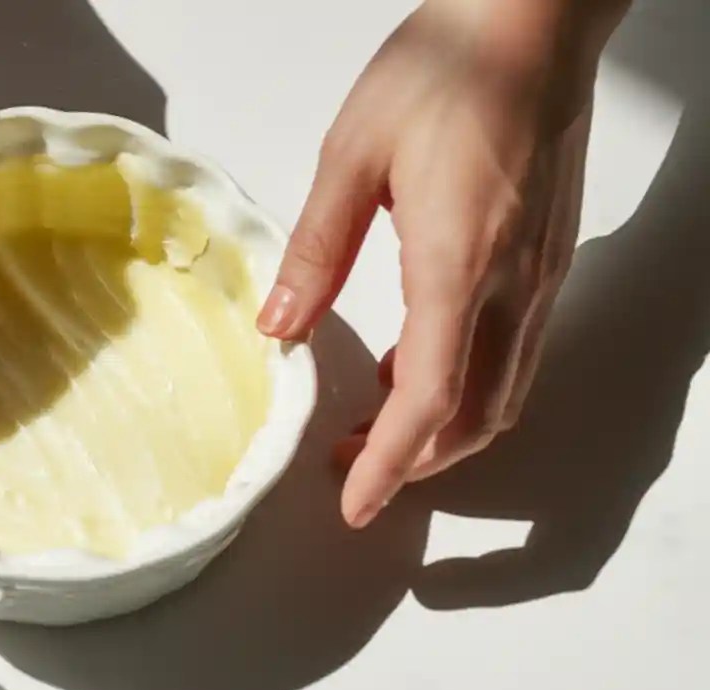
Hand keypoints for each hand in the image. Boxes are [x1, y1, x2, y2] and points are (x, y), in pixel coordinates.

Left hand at [258, 0, 628, 527]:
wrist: (532, 24)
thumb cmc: (444, 73)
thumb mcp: (353, 156)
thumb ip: (315, 251)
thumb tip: (279, 327)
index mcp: (459, 265)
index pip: (430, 399)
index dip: (391, 463)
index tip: (353, 503)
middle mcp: (514, 286)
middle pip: (475, 415)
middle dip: (414, 460)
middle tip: (346, 466)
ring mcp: (541, 275)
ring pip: (502, 391)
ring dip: (441, 428)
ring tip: (371, 426)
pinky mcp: (548, 258)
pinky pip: (513, 352)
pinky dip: (465, 384)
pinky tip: (411, 364)